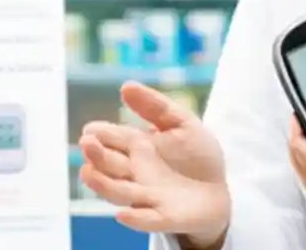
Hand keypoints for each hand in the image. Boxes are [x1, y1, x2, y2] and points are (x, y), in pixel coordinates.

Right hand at [79, 82, 231, 248]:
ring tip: (89, 173)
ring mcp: (147, 196)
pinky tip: (123, 214)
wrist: (218, 190)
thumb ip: (155, 106)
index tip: (90, 130)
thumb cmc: (196, 155)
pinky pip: (147, 220)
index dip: (100, 134)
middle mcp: (135, 172)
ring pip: (120, 192)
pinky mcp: (164, 217)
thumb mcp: (181, 123)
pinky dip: (135, 218)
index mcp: (137, 147)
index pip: (114, 139)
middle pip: (110, 165)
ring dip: (104, 185)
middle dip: (97, 156)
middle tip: (87, 144)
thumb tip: (125, 85)